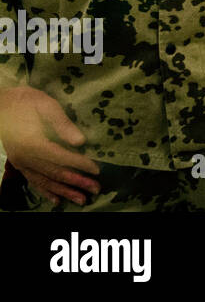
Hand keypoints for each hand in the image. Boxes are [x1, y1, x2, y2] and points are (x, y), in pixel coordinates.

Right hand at [0, 86, 99, 205]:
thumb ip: (63, 124)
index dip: (80, 165)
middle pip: (55, 173)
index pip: (61, 158)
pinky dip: (46, 192)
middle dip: (77, 182)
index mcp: (32, 143)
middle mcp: (25, 158)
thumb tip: (80, 142)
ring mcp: (21, 163)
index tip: (97, 170)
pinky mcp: (19, 164)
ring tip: (82, 199)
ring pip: (45, 181)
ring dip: (65, 191)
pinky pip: (33, 181)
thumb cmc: (27, 101)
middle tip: (96, 189)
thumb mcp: (46, 105)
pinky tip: (56, 200)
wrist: (3, 104)